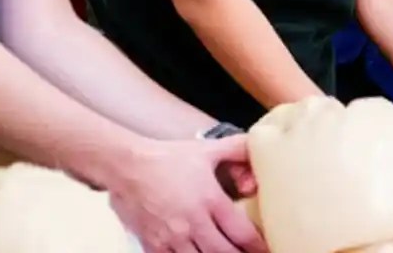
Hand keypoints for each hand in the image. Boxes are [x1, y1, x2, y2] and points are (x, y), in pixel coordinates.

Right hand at [105, 136, 266, 252]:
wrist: (127, 166)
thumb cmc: (168, 159)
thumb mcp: (208, 149)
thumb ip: (237, 149)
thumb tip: (259, 150)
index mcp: (210, 200)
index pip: (241, 233)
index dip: (257, 246)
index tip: (266, 249)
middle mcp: (192, 222)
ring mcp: (171, 237)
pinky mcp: (153, 245)